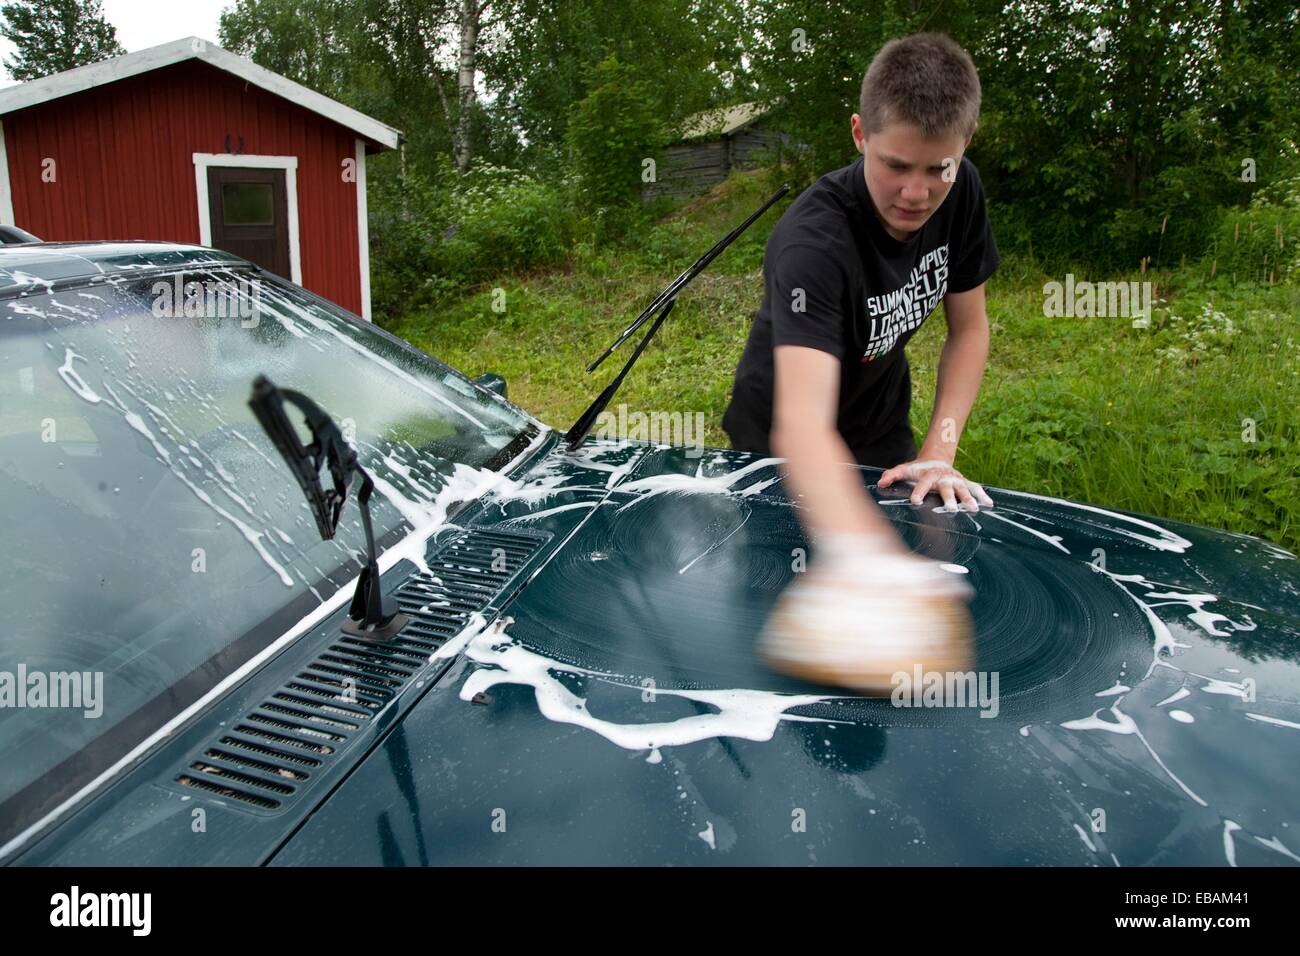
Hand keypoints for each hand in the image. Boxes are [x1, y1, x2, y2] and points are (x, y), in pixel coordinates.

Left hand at [877, 458, 994, 511]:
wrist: (937, 460)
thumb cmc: (919, 469)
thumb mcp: (905, 469)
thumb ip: (893, 475)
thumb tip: (880, 482)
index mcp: (929, 474)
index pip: (923, 483)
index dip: (919, 491)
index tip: (916, 501)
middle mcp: (945, 477)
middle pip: (947, 488)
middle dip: (949, 498)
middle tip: (951, 509)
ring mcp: (956, 480)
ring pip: (963, 489)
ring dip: (969, 498)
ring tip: (974, 509)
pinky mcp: (965, 483)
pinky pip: (975, 489)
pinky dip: (983, 495)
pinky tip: (990, 504)